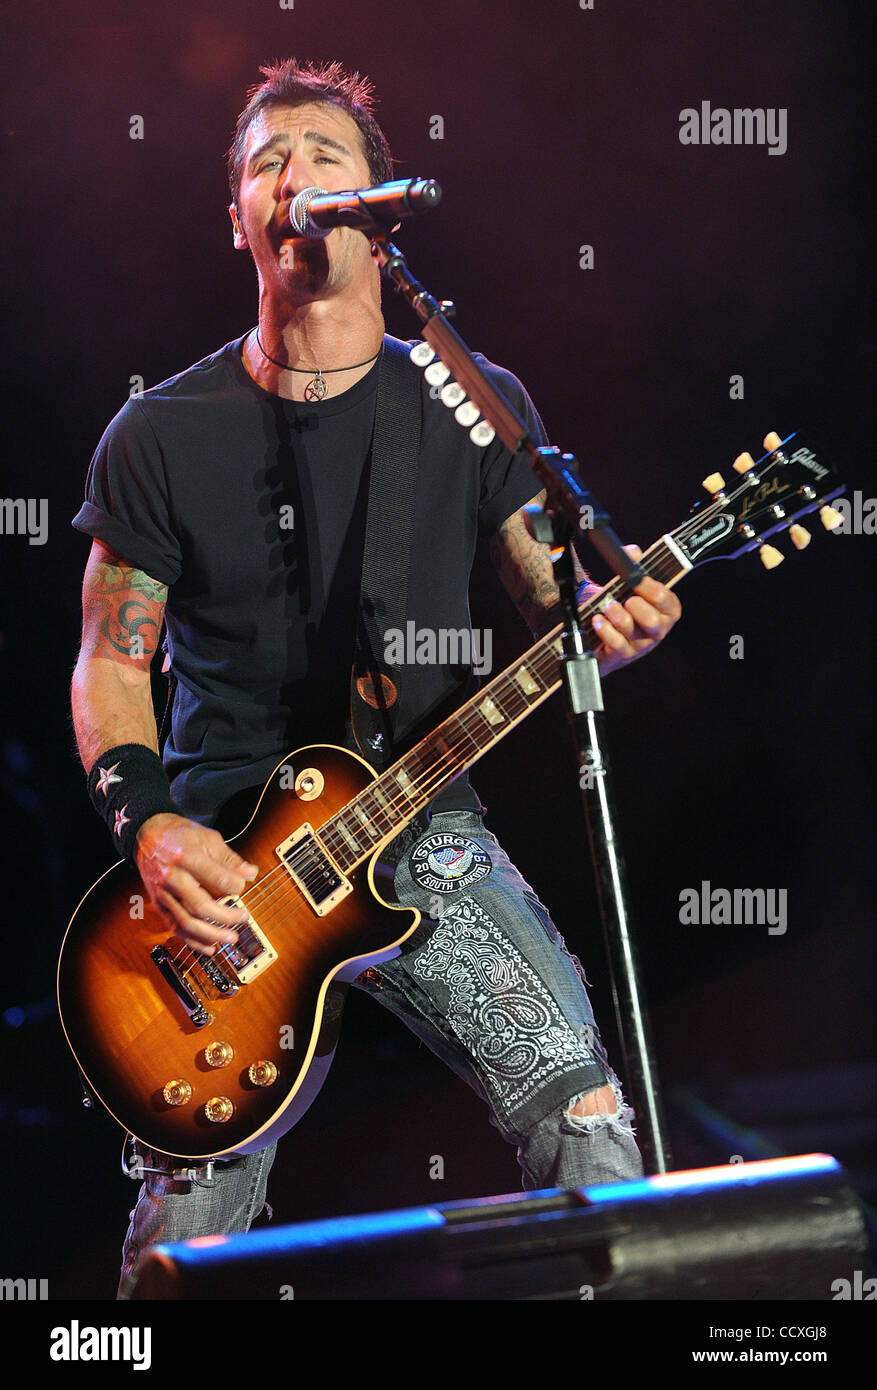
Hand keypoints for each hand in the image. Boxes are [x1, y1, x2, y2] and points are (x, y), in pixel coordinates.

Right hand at [134, 812, 258, 953]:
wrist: (147, 836)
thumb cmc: (178, 835)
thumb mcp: (207, 838)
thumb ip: (229, 859)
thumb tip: (250, 874)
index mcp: (185, 857)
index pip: (215, 878)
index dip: (234, 886)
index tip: (243, 887)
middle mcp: (172, 877)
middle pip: (199, 906)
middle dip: (225, 917)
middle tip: (244, 918)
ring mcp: (163, 893)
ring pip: (186, 922)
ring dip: (211, 935)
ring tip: (231, 938)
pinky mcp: (159, 905)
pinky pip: (175, 928)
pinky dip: (193, 941)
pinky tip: (209, 946)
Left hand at [588, 544, 681, 674]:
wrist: (605, 641)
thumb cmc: (624, 610)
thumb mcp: (631, 589)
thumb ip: (635, 568)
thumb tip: (633, 551)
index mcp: (666, 612)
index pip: (666, 600)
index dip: (649, 587)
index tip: (635, 577)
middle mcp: (657, 630)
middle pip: (652, 619)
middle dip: (636, 605)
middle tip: (625, 598)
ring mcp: (640, 645)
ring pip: (631, 628)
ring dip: (616, 613)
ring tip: (608, 606)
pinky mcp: (622, 655)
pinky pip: (614, 642)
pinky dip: (604, 628)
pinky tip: (597, 620)